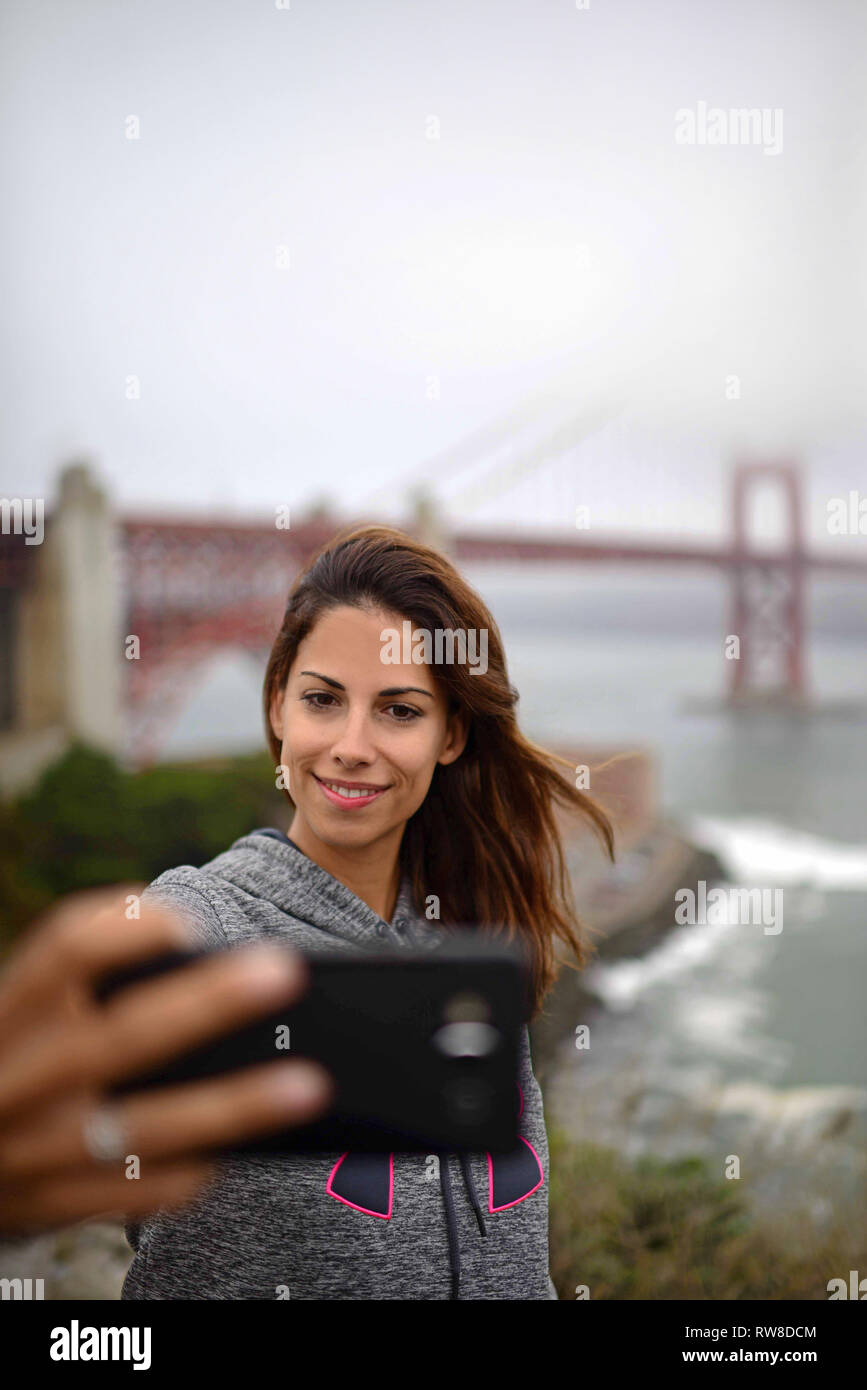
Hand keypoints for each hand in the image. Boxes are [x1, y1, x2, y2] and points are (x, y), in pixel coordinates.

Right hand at [0, 886, 332, 1234]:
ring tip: (308, 1084)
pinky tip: (239, 1150)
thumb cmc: (8, 1067)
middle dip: (209, 1002)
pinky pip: (134, 1193)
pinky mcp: (47, 1208)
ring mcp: (31, 1151)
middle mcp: (15, 1080)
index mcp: (5, 1013)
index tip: (189, 923)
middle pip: (123, 1034)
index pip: (64, 951)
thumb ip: (82, 994)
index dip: (128, 930)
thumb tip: (204, 963)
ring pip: (143, 1128)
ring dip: (233, 1106)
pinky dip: (190, 1171)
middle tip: (284, 972)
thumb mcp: (20, 1019)